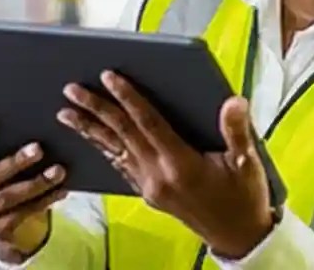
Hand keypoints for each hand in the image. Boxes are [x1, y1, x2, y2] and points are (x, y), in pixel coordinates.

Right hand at [0, 121, 69, 260]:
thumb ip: (12, 145)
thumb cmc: (15, 178)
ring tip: (58, 170)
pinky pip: (22, 213)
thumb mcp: (8, 161)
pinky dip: (45, 199)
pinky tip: (62, 189)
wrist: (17, 221)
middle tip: (38, 148)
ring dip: (35, 183)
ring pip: (7, 197)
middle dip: (15, 162)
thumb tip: (39, 122)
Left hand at [59, 72, 273, 259]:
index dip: (127, 97)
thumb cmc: (243, 198)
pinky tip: (92, 139)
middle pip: (121, 135)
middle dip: (95, 109)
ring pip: (114, 151)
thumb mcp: (247, 163)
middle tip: (71, 90)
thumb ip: (237, 131)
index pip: (147, 123)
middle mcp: (159, 176)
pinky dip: (104, 149)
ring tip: (65, 113)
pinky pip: (120, 166)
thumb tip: (233, 101)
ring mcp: (150, 187)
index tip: (108, 76)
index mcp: (181, 164)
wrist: (237, 236)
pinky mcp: (149, 194)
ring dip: (89, 130)